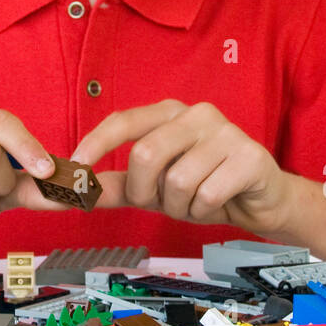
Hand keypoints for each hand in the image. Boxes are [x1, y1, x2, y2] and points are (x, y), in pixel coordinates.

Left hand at [70, 100, 294, 233]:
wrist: (260, 201)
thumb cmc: (204, 186)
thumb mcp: (154, 188)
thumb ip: (115, 186)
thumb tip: (66, 193)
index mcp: (168, 113)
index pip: (123, 121)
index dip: (94, 144)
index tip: (75, 169)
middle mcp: (195, 114)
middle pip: (145, 155)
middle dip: (146, 192)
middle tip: (160, 202)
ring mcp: (225, 131)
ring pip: (177, 182)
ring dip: (179, 208)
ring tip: (195, 202)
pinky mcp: (250, 156)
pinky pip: (207, 195)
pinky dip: (204, 211)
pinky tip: (217, 203)